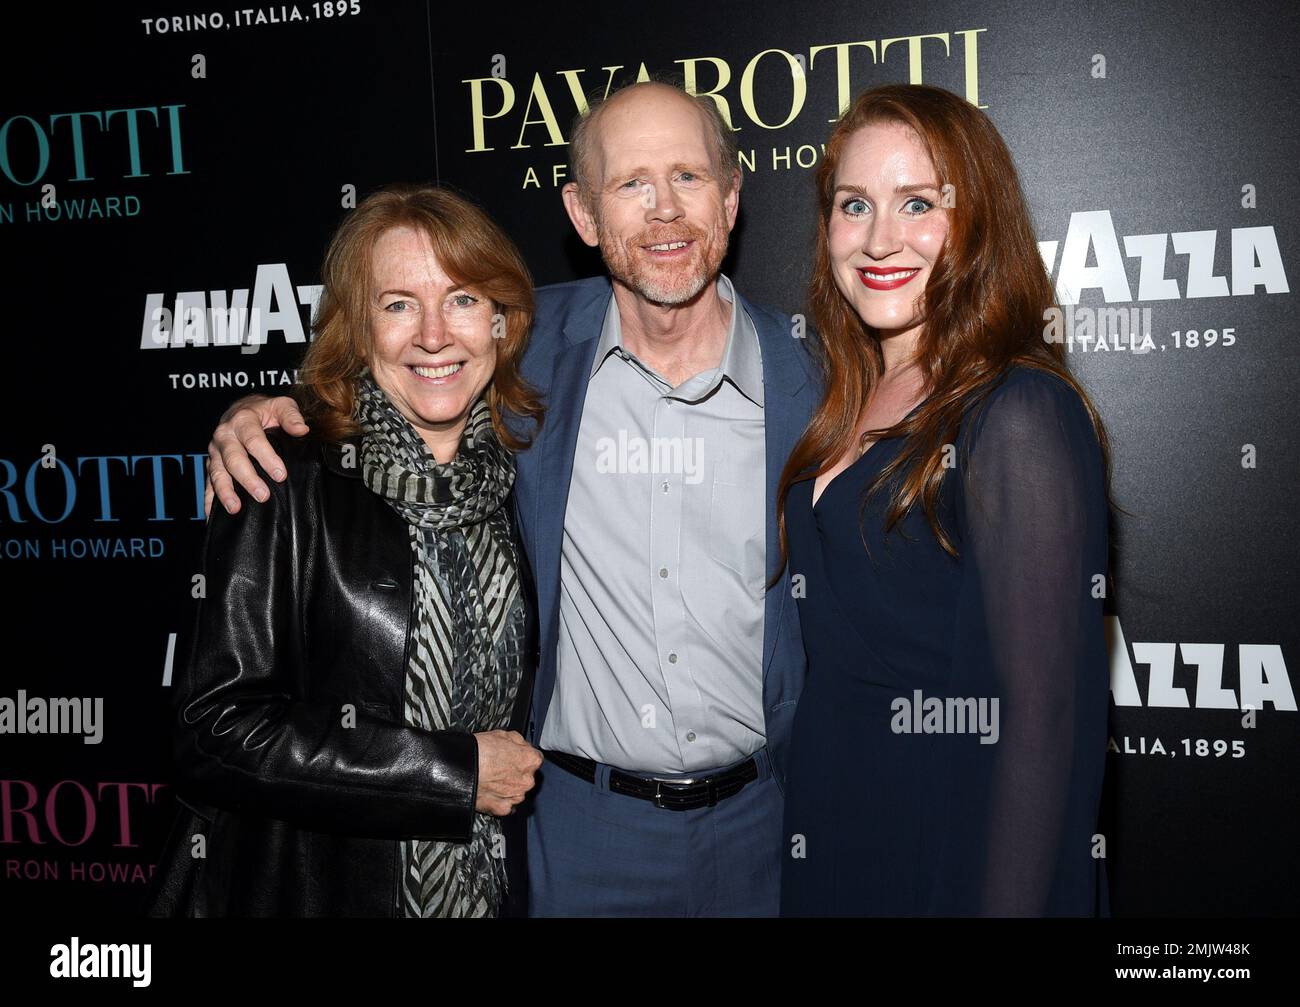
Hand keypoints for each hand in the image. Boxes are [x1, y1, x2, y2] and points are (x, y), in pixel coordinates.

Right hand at [205, 395, 309, 516]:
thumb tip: (302, 429)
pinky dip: (209, 499)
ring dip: (225, 491)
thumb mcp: (281, 405)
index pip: (254, 440)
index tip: (280, 474)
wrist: (241, 408)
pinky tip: (212, 514)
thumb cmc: (264, 410)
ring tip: (235, 508)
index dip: (267, 458)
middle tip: (263, 496)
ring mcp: (216, 451)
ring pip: (217, 472)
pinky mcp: (212, 463)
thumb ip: (291, 415)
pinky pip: (208, 482)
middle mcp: (225, 435)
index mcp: (242, 420)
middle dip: (248, 479)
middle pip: (234, 459)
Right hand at [472, 730, 542, 815]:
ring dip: (508, 787)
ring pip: (516, 792)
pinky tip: (490, 792)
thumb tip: (520, 744)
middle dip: (516, 773)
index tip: (514, 756)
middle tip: (499, 767)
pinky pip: (505, 805)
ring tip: (492, 779)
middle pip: (526, 776)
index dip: (522, 756)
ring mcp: (515, 796)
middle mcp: (527, 780)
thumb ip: (518, 742)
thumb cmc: (479, 752)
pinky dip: (499, 801)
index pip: (534, 758)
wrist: (461, 769)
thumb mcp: (502, 734)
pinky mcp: (502, 809)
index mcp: (530, 760)